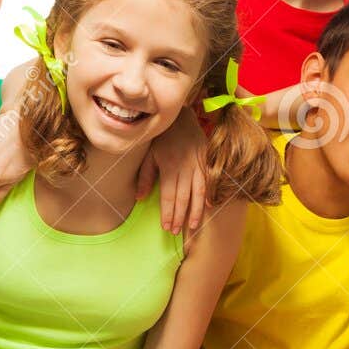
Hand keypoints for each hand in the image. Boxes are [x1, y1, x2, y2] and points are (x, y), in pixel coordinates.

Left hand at [137, 108, 208, 235]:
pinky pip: (208, 181)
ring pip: (198, 192)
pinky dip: (209, 195)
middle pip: (183, 198)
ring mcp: (198, 164)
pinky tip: (209, 208)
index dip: (168, 213)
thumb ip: (145, 176)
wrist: (182, 116)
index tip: (166, 227)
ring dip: (195, 211)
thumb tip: (139, 197)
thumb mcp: (149, 154)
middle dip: (180, 217)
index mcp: (169, 166)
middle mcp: (185, 167)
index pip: (169, 196)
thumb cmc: (162, 137)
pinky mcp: (207, 161)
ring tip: (192, 227)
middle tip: (176, 232)